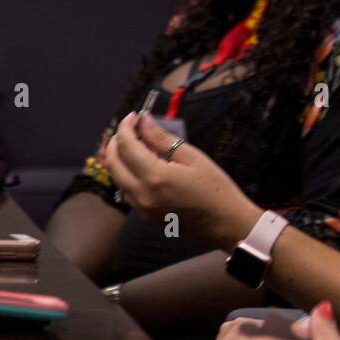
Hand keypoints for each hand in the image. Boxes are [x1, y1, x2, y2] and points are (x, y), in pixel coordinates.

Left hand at [105, 112, 261, 249]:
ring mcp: (141, 209)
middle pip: (113, 163)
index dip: (126, 127)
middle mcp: (141, 194)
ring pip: (117, 178)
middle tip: (130, 129)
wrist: (225, 223)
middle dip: (116, 142)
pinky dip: (128, 175)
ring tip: (138, 145)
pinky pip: (127, 192)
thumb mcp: (192, 157)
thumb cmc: (215, 188)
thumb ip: (162, 139)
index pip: (126, 146)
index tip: (133, 116)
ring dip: (120, 159)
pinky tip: (144, 167)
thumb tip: (144, 121)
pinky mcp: (145, 217)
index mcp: (154, 177)